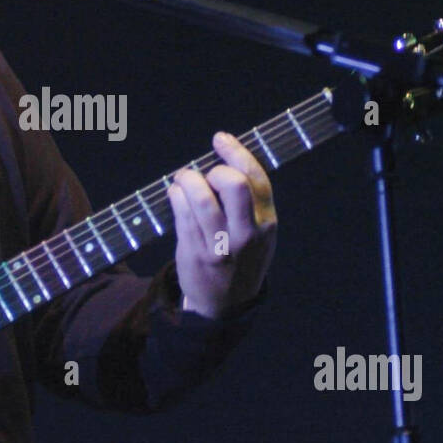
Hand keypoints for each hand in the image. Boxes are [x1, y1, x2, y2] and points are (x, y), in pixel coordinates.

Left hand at [167, 132, 276, 319]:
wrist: (226, 304)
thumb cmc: (242, 256)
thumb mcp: (259, 231)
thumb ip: (250, 200)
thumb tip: (225, 156)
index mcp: (266, 223)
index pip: (255, 178)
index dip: (236, 152)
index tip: (219, 139)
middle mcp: (246, 233)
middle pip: (232, 184)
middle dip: (214, 170)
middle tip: (206, 176)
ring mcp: (219, 244)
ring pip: (200, 196)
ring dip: (187, 179)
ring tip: (184, 180)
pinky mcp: (194, 251)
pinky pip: (181, 211)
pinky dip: (175, 195)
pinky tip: (176, 195)